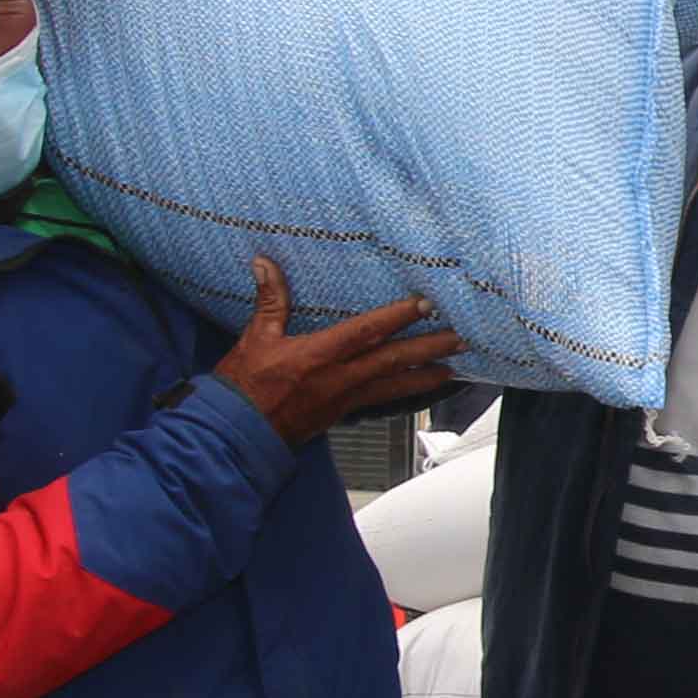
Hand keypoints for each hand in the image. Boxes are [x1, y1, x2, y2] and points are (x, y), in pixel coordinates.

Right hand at [211, 259, 467, 443]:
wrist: (237, 435)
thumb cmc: (243, 388)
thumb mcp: (254, 339)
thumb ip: (269, 300)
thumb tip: (264, 263)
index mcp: (319, 356)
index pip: (367, 332)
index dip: (398, 316)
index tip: (426, 304)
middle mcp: (339, 379)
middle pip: (392, 361)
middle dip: (428, 349)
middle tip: (460, 339)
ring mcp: (343, 400)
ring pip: (393, 386)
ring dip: (425, 376)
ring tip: (454, 368)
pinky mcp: (341, 414)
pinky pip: (381, 401)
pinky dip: (403, 394)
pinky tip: (418, 391)